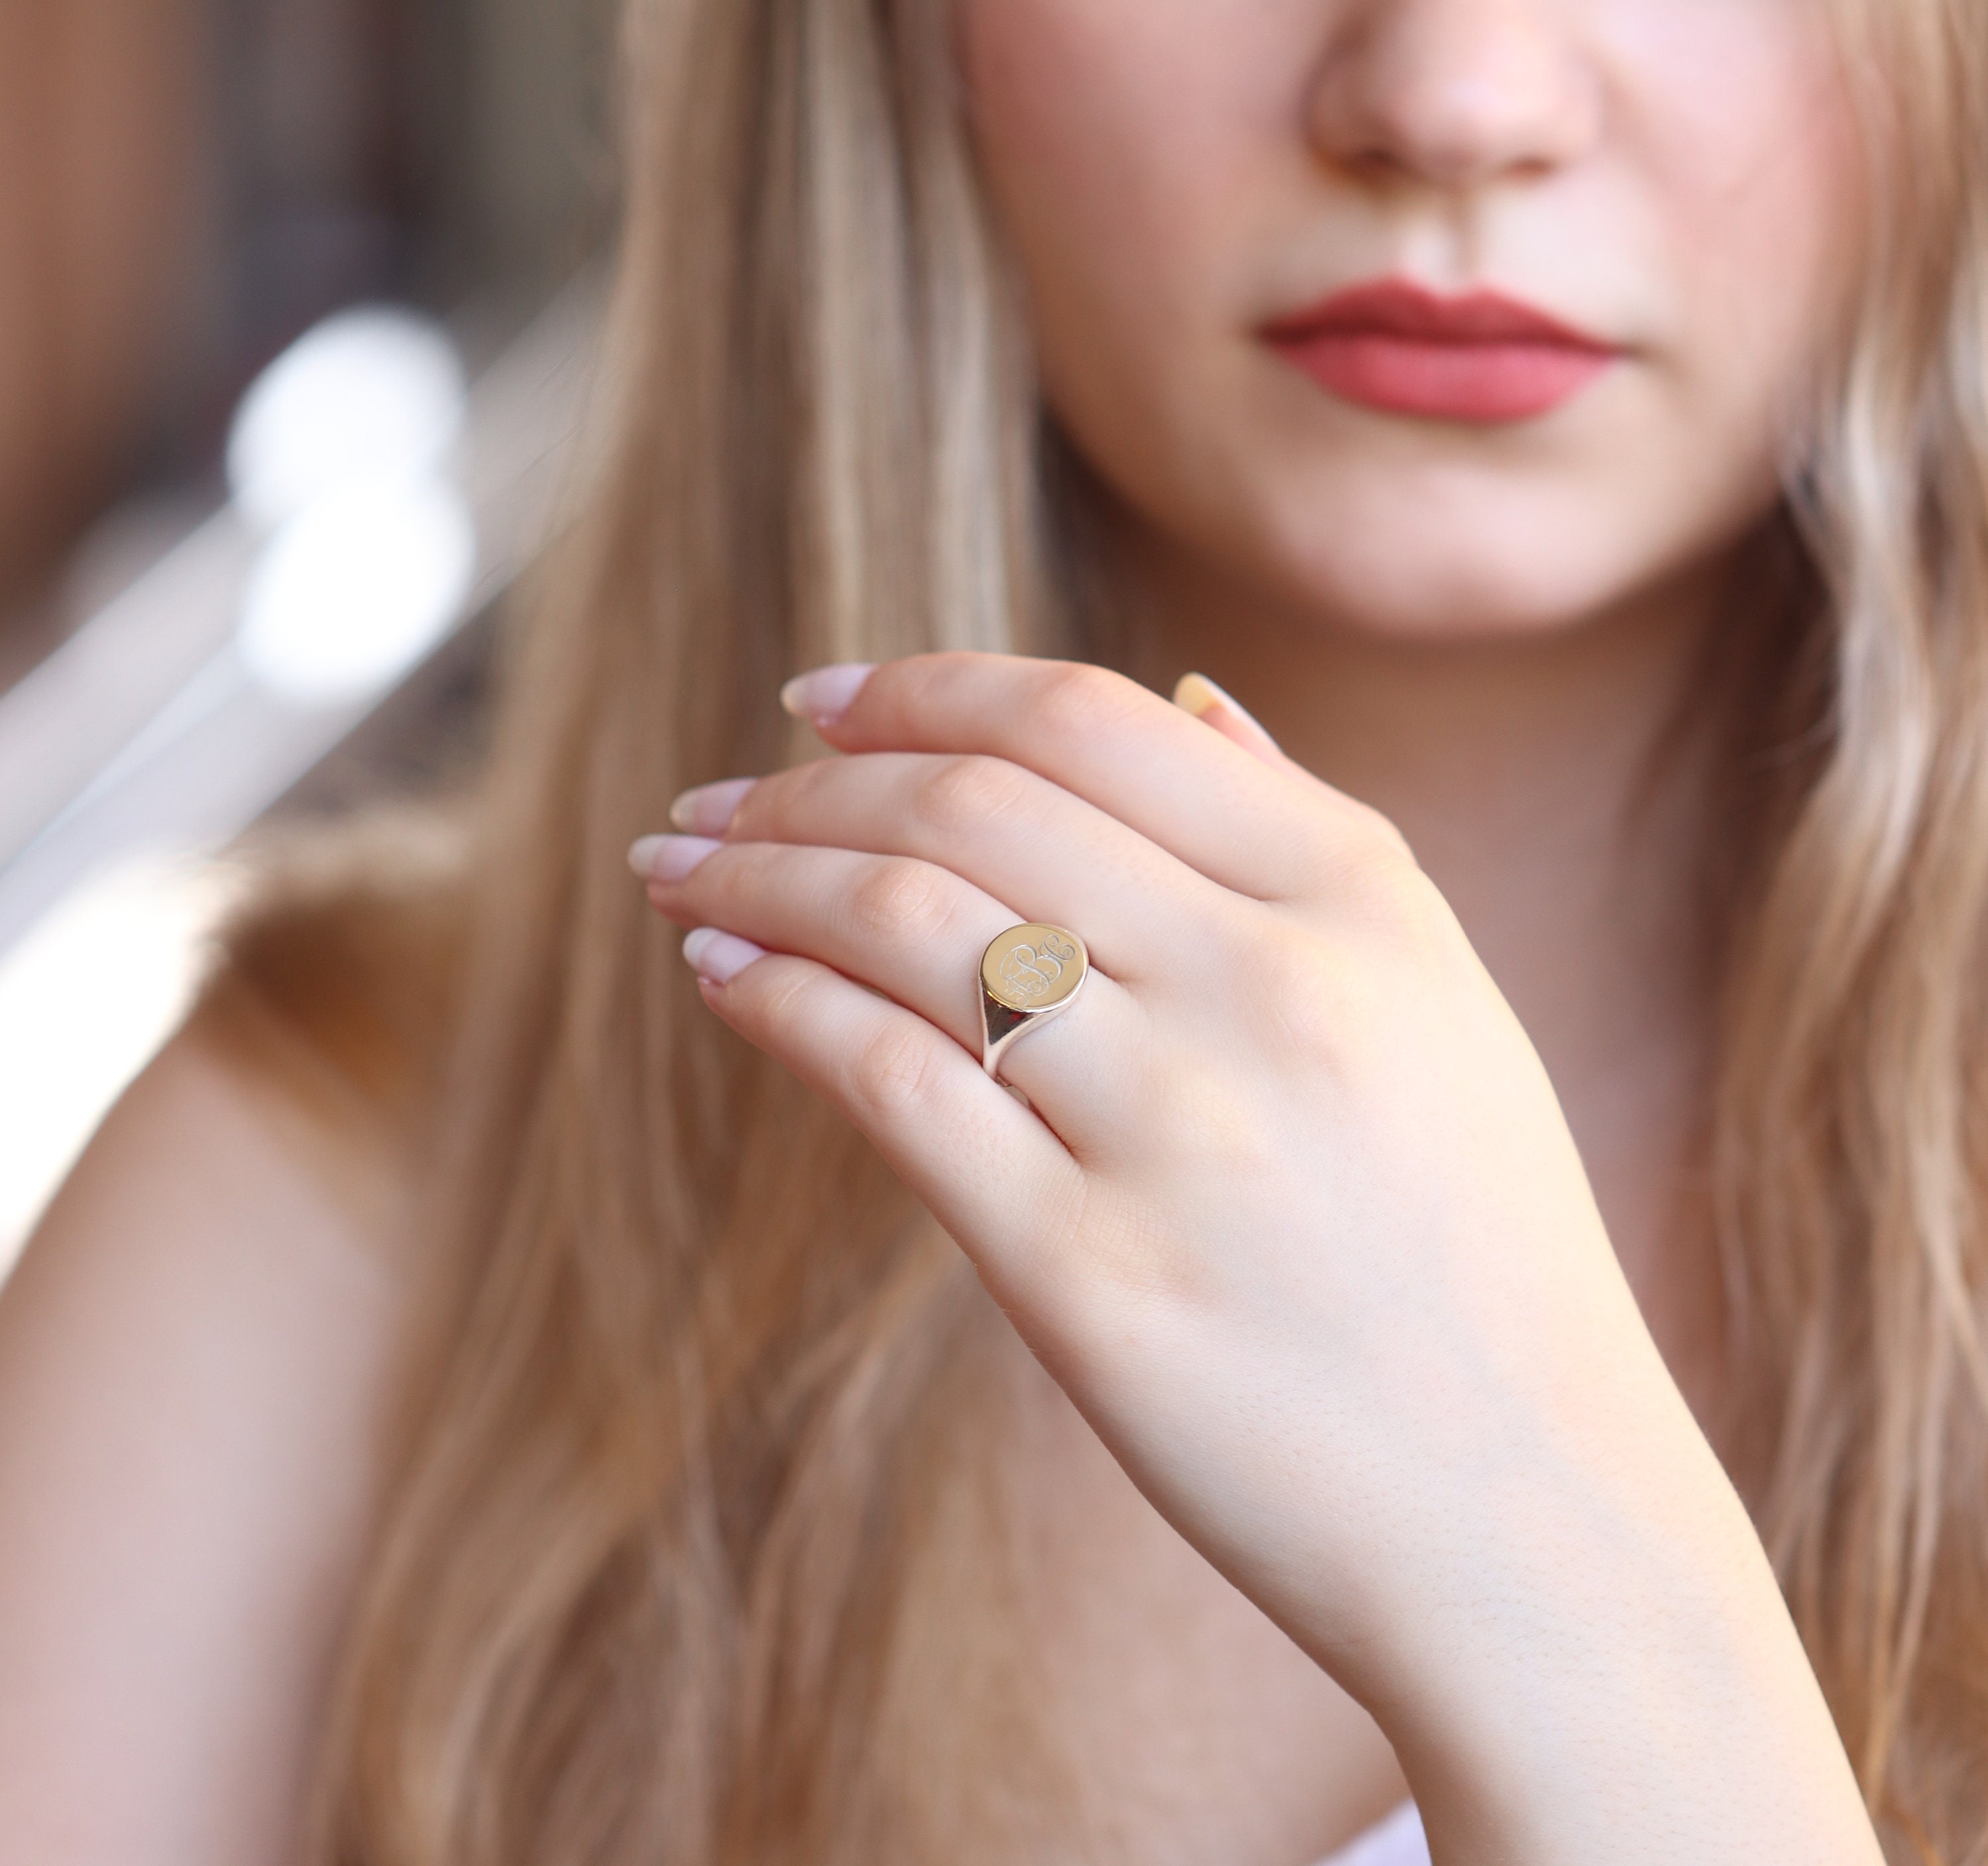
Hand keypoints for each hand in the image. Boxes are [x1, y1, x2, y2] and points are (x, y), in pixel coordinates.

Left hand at [633, 653, 1877, 1860]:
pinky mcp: (1089, 1280)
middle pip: (975, 805)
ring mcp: (1178, 1132)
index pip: (1092, 719)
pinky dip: (781, 1003)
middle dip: (808, 782)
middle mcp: (1272, 988)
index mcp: (1362, 903)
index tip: (818, 700)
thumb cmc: (1478, 1253)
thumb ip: (1311, 833)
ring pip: (907, 923)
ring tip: (682, 873)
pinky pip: (890, 1081)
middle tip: (714, 801)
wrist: (1530, 1517)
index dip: (925, 687)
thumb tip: (1187, 690)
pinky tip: (725, 978)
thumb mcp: (1444, 1003)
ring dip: (761, 877)